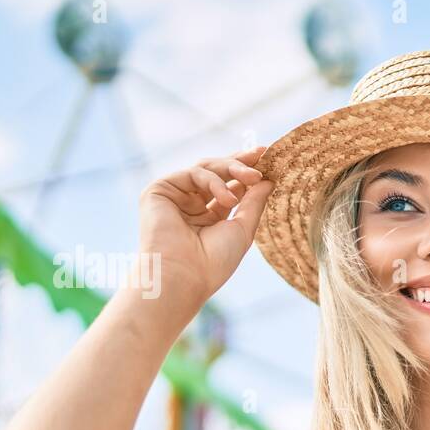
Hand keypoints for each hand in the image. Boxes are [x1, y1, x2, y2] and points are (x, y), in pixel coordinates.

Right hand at [135, 146, 274, 312]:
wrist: (184, 276)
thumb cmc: (214, 261)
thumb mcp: (242, 228)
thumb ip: (254, 201)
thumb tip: (268, 180)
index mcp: (209, 217)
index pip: (230, 187)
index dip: (247, 173)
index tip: (269, 159)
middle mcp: (191, 205)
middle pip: (217, 172)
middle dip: (241, 162)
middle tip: (262, 153)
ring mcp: (175, 196)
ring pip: (206, 168)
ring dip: (233, 168)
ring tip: (254, 177)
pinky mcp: (160, 190)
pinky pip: (193, 173)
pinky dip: (214, 182)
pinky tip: (229, 199)